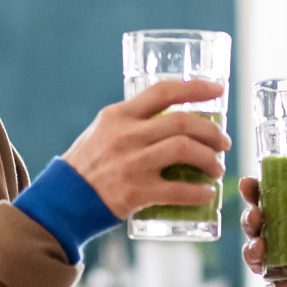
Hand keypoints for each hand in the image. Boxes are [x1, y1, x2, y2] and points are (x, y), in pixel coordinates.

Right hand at [61, 79, 231, 218]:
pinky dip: (199, 192)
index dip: (196, 88)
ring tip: (216, 167)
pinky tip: (207, 193)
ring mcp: (132, 163)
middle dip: (211, 132)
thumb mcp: (103, 130)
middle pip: (182, 122)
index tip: (218, 90)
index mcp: (119, 115)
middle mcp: (127, 135)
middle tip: (223, 143)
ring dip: (209, 159)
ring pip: (185, 150)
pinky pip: (178, 190)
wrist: (64, 198)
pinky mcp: (136, 192)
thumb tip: (171, 118)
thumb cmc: (87, 164)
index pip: (163, 91)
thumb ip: (132, 121)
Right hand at [239, 177, 286, 286]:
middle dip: (250, 219)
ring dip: (252, 251)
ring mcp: (282, 272)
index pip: (271, 204)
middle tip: (255, 214)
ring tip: (260, 246)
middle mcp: (284, 246)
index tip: (249, 183)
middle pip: (256, 229)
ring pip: (255, 260)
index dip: (256, 193)